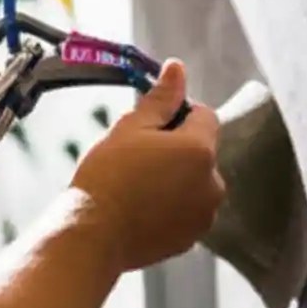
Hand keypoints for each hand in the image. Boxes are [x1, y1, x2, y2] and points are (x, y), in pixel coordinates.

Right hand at [71, 59, 223, 271]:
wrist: (93, 235)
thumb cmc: (108, 175)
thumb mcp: (131, 127)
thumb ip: (161, 98)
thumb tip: (177, 68)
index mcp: (200, 150)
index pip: (204, 115)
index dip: (178, 113)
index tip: (149, 125)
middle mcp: (213, 183)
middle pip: (201, 151)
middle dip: (177, 149)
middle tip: (137, 157)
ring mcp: (204, 215)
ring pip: (195, 182)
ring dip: (176, 178)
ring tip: (137, 186)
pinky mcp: (191, 239)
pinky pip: (186, 211)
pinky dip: (171, 206)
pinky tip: (140, 208)